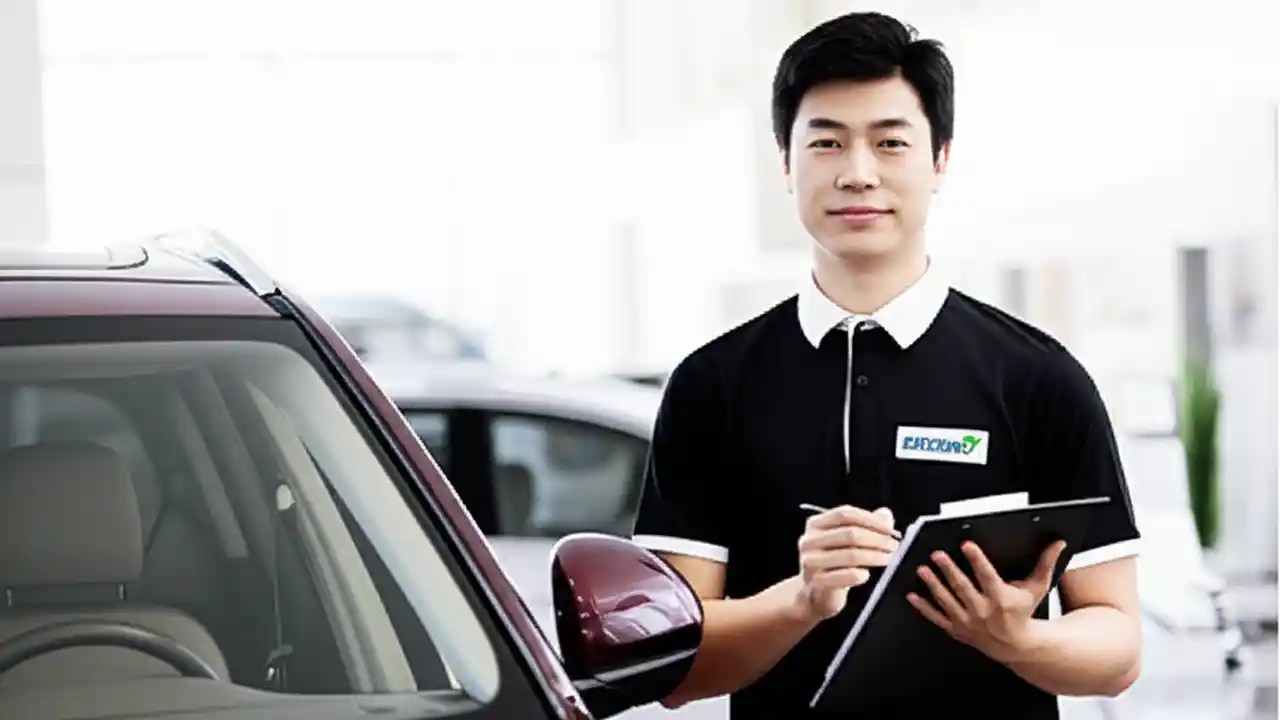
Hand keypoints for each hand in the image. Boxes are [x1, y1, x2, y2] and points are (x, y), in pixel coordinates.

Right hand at [797, 505, 899, 620]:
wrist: (814, 594)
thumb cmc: (833, 564)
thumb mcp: (847, 542)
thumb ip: (865, 525)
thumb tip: (885, 514)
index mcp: (815, 524)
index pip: (845, 514)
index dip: (870, 520)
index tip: (890, 529)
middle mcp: (808, 540)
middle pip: (850, 533)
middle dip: (877, 539)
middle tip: (894, 546)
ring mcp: (811, 562)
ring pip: (850, 555)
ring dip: (875, 556)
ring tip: (888, 559)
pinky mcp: (817, 582)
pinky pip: (846, 576)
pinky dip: (860, 574)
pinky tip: (867, 574)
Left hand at [907, 539, 1066, 662]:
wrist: (1016, 646)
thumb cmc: (1025, 612)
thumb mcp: (1037, 588)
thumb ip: (1046, 564)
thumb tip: (1059, 542)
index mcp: (1001, 598)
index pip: (987, 576)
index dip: (977, 560)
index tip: (966, 545)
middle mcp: (983, 611)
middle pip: (962, 587)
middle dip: (949, 570)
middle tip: (936, 553)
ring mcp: (967, 621)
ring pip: (946, 600)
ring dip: (933, 585)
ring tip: (922, 569)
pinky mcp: (956, 629)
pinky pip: (936, 618)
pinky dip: (923, 607)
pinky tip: (911, 595)